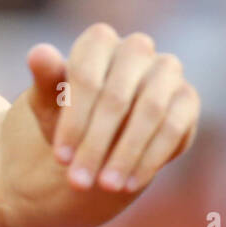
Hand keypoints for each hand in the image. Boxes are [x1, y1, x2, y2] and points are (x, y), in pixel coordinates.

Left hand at [26, 23, 198, 194]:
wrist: (103, 130)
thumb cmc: (70, 112)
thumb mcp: (49, 100)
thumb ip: (46, 79)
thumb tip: (38, 53)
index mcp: (98, 40)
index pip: (87, 78)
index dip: (73, 122)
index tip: (60, 159)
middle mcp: (137, 47)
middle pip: (117, 98)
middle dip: (95, 145)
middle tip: (78, 181)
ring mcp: (167, 70)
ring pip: (150, 113)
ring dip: (125, 155)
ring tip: (104, 186)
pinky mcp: (187, 98)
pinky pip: (173, 129)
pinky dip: (149, 159)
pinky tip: (129, 184)